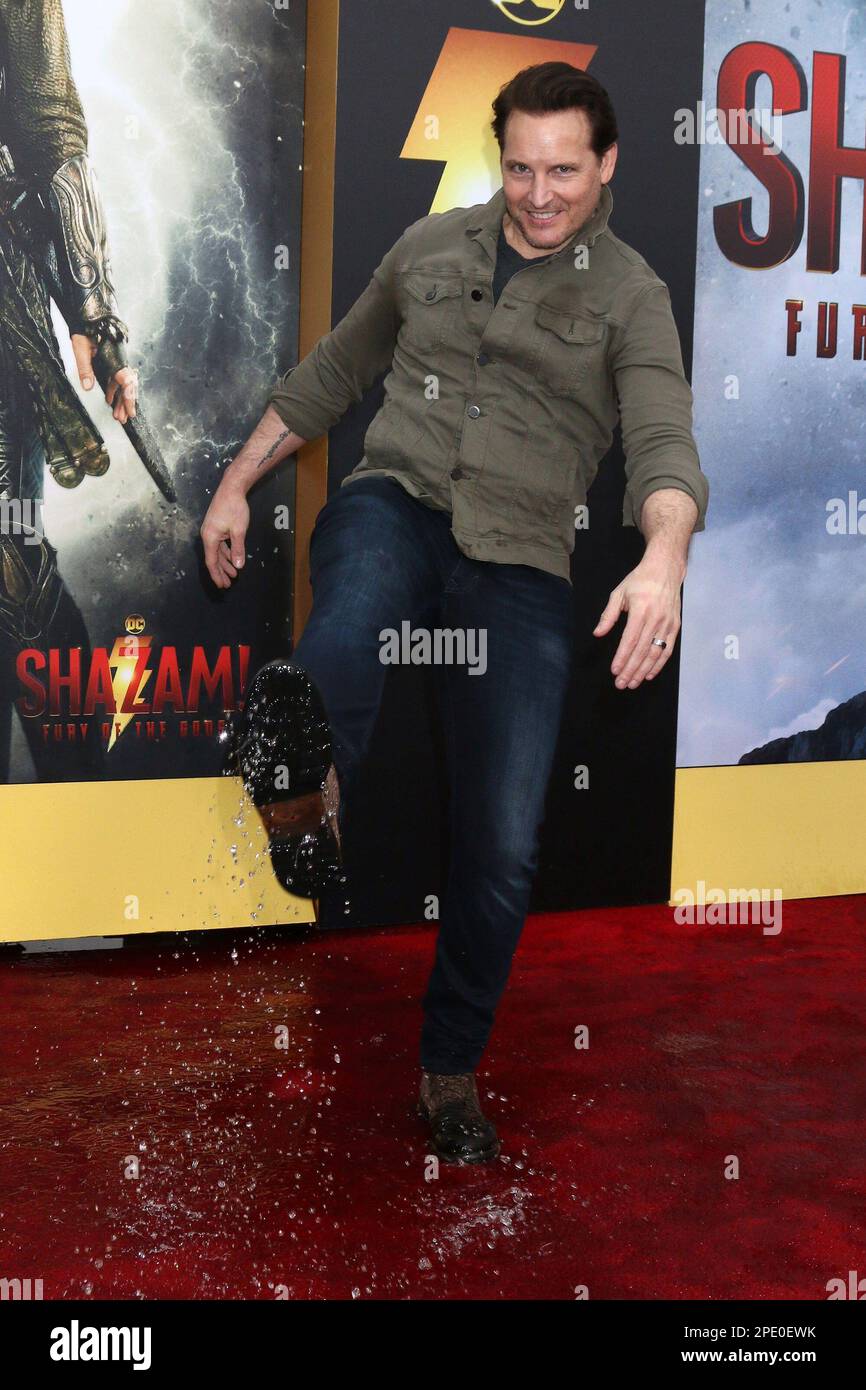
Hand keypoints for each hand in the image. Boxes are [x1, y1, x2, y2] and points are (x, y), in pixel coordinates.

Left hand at [71, 333, 137, 423]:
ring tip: (118, 416)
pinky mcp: (111, 363)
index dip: (130, 398)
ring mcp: (116, 363)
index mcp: (115, 361)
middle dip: (126, 404)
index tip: (131, 411)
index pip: (127, 382)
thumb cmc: (85, 330)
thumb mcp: (80, 348)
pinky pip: (116, 381)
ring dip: (121, 401)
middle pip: (128, 387)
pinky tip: (110, 401)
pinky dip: (114, 392)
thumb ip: (85, 368)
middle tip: (123, 419)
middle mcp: (119, 363)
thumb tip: (87, 387)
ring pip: (123, 386)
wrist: (90, 316)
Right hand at [201, 480, 249, 588]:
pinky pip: (220, 545)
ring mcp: (211, 531)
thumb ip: (238, 549)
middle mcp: (207, 536)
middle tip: (227, 585)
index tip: (221, 585)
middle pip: (213, 559)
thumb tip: (238, 565)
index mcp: (210, 538)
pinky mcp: (216, 527)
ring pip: (217, 552)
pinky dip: (226, 553)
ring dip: (225, 564)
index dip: (217, 575)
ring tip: (233, 574)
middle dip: (221, 572)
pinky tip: (232, 559)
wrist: (231, 488)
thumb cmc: (234, 508)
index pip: (212, 562)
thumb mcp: (238, 530)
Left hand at [593, 549, 684, 689]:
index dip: (622, 657)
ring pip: (655, 653)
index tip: (615, 671)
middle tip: (621, 684)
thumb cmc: (639, 581)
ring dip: (643, 671)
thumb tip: (597, 634)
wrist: (665, 570)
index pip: (630, 640)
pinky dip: (659, 664)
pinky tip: (649, 674)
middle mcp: (656, 619)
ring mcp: (668, 624)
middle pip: (642, 651)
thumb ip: (608, 615)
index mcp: (641, 610)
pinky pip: (667, 650)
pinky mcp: (675, 627)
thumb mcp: (619, 593)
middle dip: (631, 669)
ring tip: (633, 683)